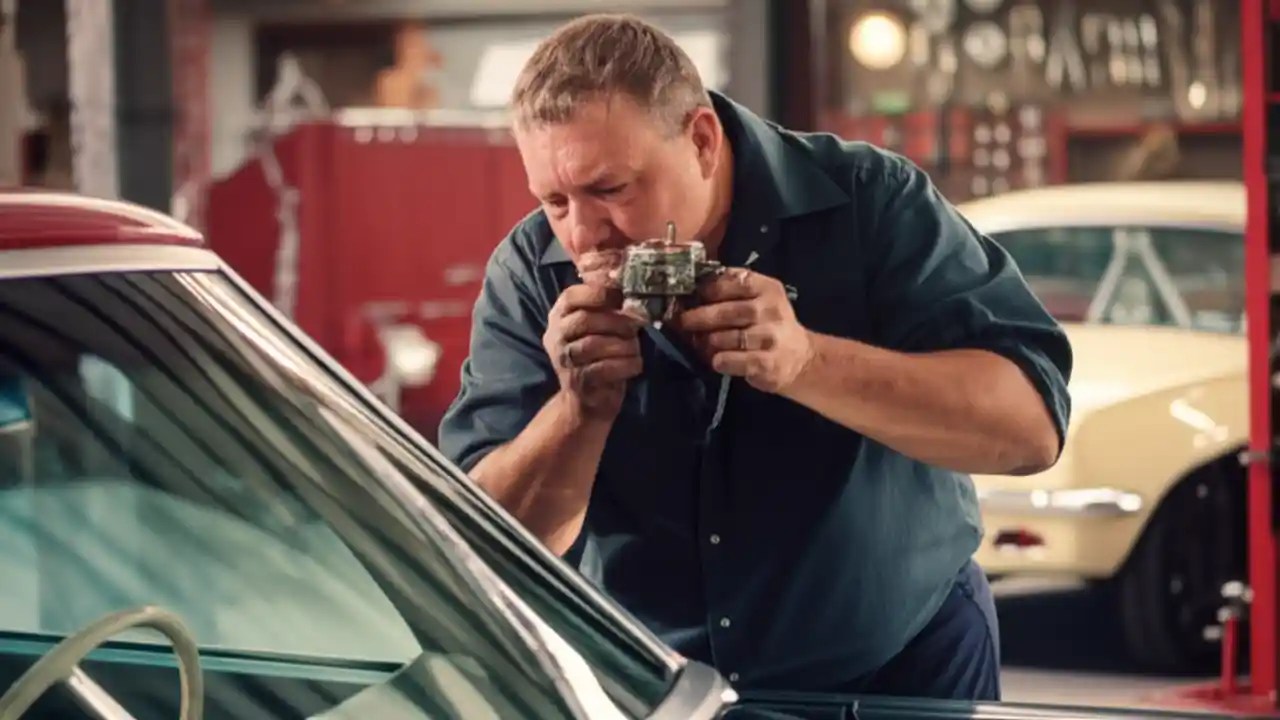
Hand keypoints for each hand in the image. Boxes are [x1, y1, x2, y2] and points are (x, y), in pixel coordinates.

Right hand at [544, 284, 644, 421]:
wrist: (588, 399)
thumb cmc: (598, 355)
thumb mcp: (599, 326)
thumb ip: (607, 306)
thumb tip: (628, 285)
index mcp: (559, 316)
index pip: (570, 296)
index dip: (597, 292)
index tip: (620, 295)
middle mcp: (556, 336)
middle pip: (584, 320)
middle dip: (616, 321)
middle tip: (636, 326)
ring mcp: (564, 360)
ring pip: (594, 344)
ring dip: (623, 344)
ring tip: (635, 347)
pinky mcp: (578, 381)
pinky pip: (604, 368)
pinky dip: (626, 364)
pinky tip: (635, 364)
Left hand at [674, 268, 814, 393]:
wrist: (800, 358)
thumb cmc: (770, 325)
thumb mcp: (761, 298)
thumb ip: (734, 288)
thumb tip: (695, 288)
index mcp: (768, 289)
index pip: (734, 282)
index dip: (710, 289)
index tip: (694, 296)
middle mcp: (771, 311)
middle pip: (727, 312)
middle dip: (700, 317)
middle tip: (683, 322)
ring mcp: (770, 338)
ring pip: (726, 337)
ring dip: (707, 341)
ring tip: (699, 342)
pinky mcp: (766, 363)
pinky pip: (733, 360)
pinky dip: (720, 361)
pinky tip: (717, 361)